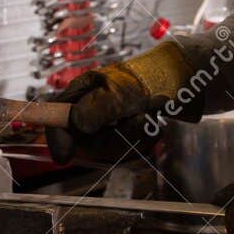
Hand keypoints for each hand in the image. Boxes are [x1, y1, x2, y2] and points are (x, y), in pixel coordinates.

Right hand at [45, 42, 193, 163]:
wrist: (177, 79)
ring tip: (151, 114)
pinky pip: (129, 151)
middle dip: (115, 136)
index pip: (56, 120)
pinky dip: (144, 138)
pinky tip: (154, 121)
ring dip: (135, 134)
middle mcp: (89, 113)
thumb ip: (98, 107)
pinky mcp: (124, 137)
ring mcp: (107, 127)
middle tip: (139, 118)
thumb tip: (77, 124)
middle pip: (86, 142)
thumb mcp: (120, 89)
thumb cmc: (145, 76)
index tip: (64, 157)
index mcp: (79, 95)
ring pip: (111, 149)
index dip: (57, 139)